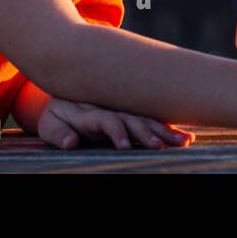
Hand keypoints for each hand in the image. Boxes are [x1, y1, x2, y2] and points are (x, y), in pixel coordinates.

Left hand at [37, 98, 195, 150]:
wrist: (65, 91)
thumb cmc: (56, 116)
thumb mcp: (50, 124)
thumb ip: (59, 133)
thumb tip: (71, 143)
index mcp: (90, 110)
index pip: (106, 119)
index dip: (116, 132)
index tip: (125, 146)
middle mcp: (112, 107)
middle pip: (133, 118)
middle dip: (149, 132)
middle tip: (163, 146)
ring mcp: (124, 109)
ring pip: (147, 118)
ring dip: (165, 130)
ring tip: (184, 141)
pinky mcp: (132, 113)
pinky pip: (152, 120)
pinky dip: (168, 128)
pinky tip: (186, 135)